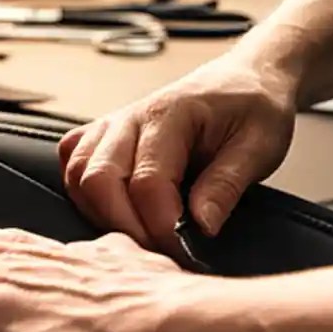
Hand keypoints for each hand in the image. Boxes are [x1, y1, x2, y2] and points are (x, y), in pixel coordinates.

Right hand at [58, 53, 297, 253]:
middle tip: (158, 251)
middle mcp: (131, 118)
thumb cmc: (252, 108)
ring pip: (78, 176)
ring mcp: (111, 126)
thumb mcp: (260, 145)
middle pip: (98, 181)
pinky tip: (115, 212)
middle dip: (125, 227)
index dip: (160, 225)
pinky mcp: (102, 137)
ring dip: (102, 215)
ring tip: (140, 235)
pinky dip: (84, 196)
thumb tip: (201, 226)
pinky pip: (73, 167)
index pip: (147, 181)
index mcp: (170, 115)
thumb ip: (227, 184)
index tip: (183, 250)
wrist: (243, 80)